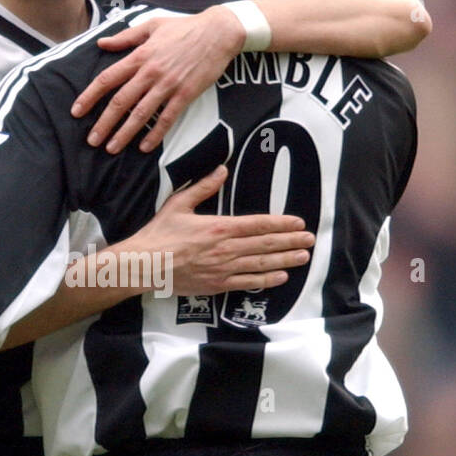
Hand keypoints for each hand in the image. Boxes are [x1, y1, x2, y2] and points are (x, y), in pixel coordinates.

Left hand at [71, 6, 243, 153]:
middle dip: (103, 123)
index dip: (90, 96)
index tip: (76, 112)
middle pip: (120, 101)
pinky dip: (155, 134)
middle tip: (92, 140)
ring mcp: (168, 85)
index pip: (107, 79)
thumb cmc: (184, 27)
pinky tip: (144, 147)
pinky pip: (167, 118)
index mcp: (139, 55)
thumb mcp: (151, 26)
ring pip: (141, 114)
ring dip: (124, 134)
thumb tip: (102, 44)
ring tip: (112, 148)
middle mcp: (150, 72)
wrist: (218, 32)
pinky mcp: (185, 94)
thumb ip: (125, 38)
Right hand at [130, 165, 313, 294]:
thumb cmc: (160, 234)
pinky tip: (281, 277)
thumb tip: (221, 170)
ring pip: (262, 264)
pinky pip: (248, 283)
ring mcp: (224, 269)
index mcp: (219, 227)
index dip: (281, 223)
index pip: (258, 224)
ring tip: (303, 257)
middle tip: (310, 240)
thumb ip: (203, 187)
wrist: (145, 265)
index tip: (298, 223)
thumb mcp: (179, 203)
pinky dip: (266, 280)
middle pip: (266, 244)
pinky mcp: (218, 285)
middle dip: (291, 241)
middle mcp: (226, 248)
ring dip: (285, 260)